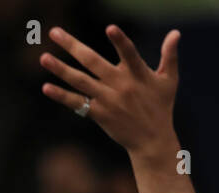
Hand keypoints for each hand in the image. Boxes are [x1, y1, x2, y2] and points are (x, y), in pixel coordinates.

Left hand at [40, 25, 180, 162]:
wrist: (151, 139)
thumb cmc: (161, 106)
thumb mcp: (169, 80)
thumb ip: (170, 55)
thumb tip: (175, 33)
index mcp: (138, 73)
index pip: (129, 53)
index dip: (120, 41)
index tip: (110, 28)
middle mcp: (120, 85)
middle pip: (92, 61)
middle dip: (72, 46)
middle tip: (54, 32)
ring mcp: (107, 99)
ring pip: (79, 81)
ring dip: (60, 69)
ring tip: (43, 57)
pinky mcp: (98, 114)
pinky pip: (76, 103)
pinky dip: (61, 96)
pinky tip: (46, 87)